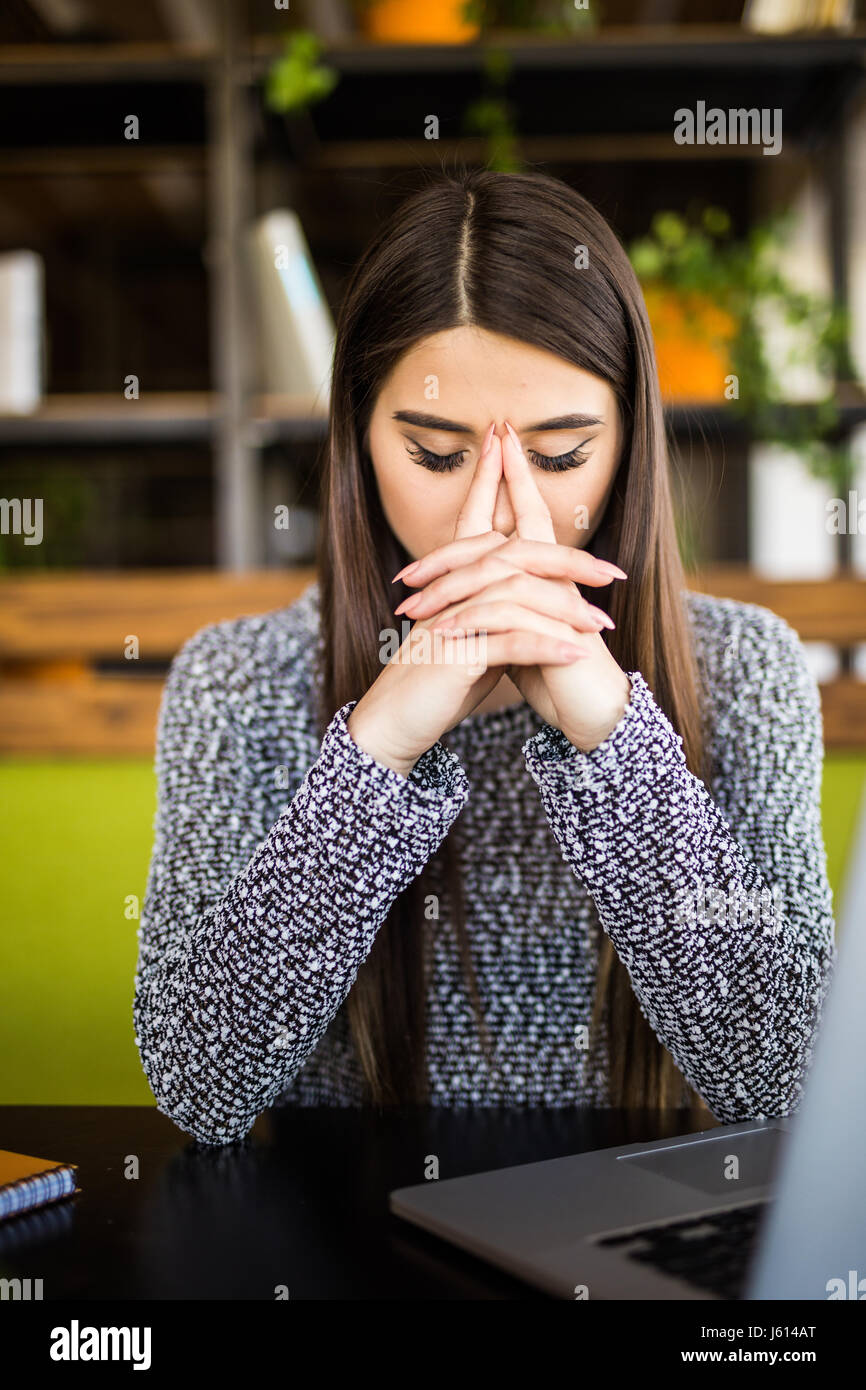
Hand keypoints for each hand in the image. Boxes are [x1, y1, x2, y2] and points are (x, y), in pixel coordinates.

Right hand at [346, 423, 591, 775]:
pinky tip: (577, 653)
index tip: (570, 519)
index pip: (490, 530)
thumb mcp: (477, 641)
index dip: (524, 506)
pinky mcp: (454, 654)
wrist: (395, 721)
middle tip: (612, 572)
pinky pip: (509, 642)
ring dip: (566, 610)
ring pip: (516, 595)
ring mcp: (450, 619)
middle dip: (568, 559)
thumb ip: (502, 616)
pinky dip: (547, 646)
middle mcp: (451, 591)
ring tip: (602, 625)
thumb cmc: (437, 683)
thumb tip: (542, 602)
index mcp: (455, 583)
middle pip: (515, 554)